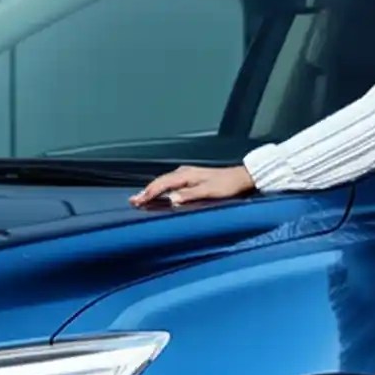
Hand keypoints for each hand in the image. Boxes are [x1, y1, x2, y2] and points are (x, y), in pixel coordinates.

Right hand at [129, 165, 254, 207]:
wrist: (241, 177)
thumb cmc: (227, 185)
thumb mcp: (210, 191)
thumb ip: (190, 195)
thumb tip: (171, 200)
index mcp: (186, 175)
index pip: (162, 184)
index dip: (149, 193)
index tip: (137, 202)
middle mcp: (184, 172)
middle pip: (160, 182)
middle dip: (147, 192)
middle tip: (133, 202)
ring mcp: (187, 174)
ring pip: (164, 182)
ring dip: (153, 190)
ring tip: (141, 199)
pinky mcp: (191, 178)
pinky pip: (171, 183)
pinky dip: (162, 189)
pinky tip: (159, 194)